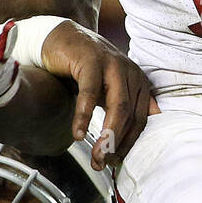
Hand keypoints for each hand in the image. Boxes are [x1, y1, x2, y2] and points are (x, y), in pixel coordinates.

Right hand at [39, 20, 157, 168]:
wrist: (61, 39)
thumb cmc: (85, 69)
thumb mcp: (109, 90)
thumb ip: (124, 109)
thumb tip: (132, 141)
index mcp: (138, 81)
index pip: (140, 120)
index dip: (128, 144)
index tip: (114, 162)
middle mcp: (130, 71)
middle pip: (130, 116)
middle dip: (117, 144)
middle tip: (102, 163)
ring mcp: (111, 63)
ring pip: (117, 106)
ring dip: (106, 136)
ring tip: (95, 156)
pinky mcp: (91, 60)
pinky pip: (90, 93)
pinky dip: (84, 116)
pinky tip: (78, 133)